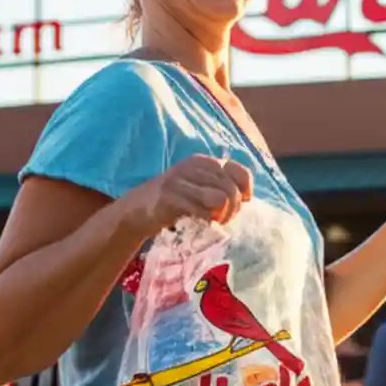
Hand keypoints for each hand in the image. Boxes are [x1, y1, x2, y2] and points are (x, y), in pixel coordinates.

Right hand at [133, 154, 253, 233]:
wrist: (139, 208)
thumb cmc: (177, 200)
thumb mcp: (200, 186)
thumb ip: (222, 185)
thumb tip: (247, 196)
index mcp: (204, 162)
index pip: (240, 172)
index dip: (245, 190)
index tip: (240, 203)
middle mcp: (193, 166)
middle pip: (231, 189)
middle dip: (232, 210)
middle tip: (221, 219)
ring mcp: (180, 180)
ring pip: (221, 198)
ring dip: (221, 216)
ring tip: (213, 220)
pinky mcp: (169, 197)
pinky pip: (202, 211)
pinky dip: (205, 221)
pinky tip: (199, 223)